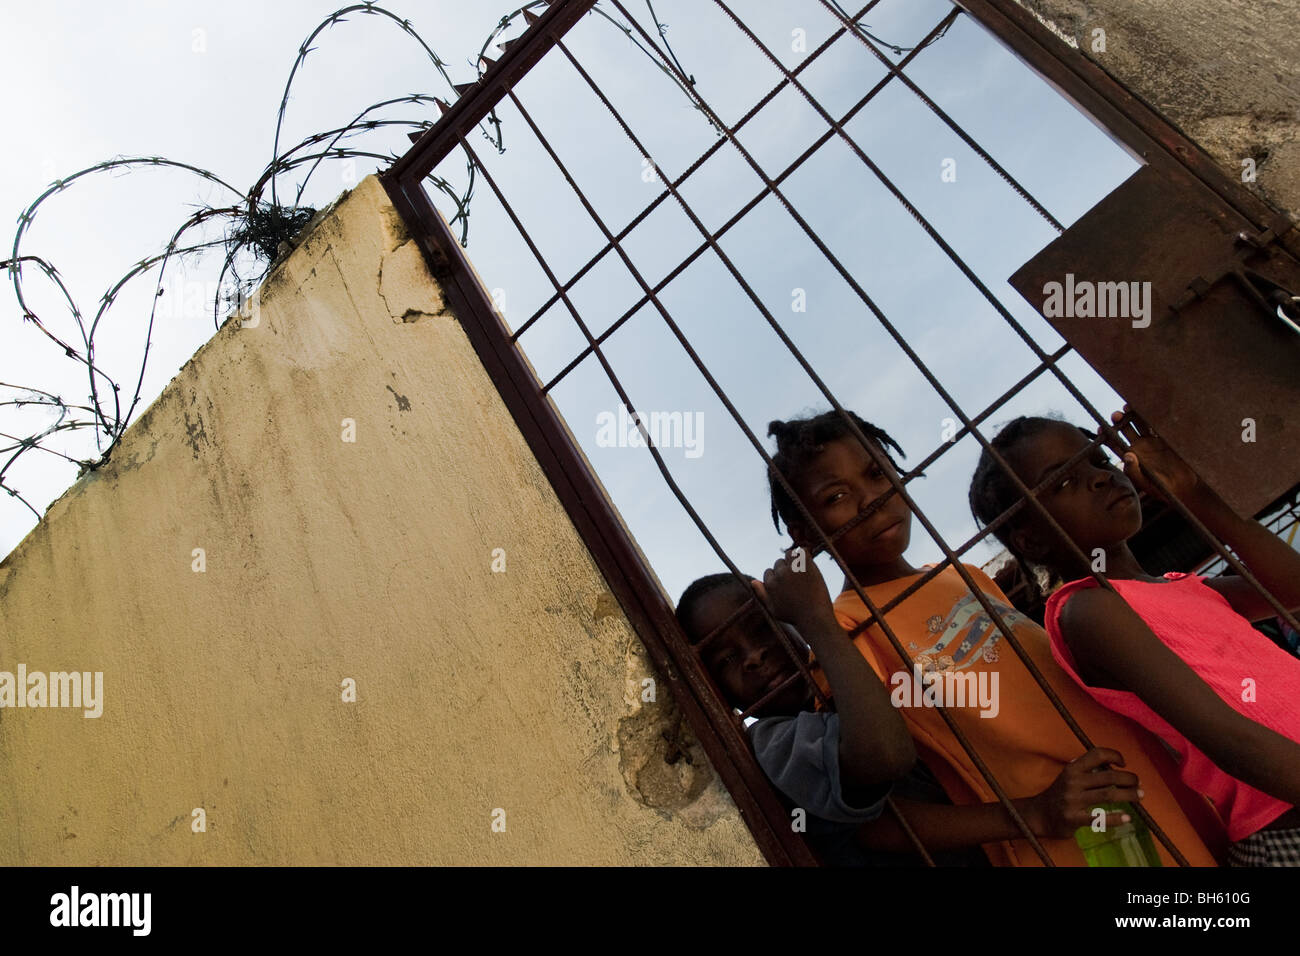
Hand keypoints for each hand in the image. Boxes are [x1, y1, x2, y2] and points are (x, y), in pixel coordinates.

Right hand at [751, 548, 836, 630]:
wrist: (814, 617)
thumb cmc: (794, 616)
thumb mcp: (773, 609)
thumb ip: (762, 595)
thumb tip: (753, 581)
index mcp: (770, 583)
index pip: (769, 572)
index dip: (778, 579)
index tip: (788, 587)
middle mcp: (779, 574)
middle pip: (779, 563)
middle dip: (786, 569)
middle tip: (798, 582)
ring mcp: (793, 569)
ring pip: (789, 554)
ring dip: (794, 560)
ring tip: (803, 572)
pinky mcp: (806, 565)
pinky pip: (803, 551)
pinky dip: (805, 555)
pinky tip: (809, 565)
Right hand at [1019, 748, 1142, 837]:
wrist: (1038, 815)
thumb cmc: (1059, 794)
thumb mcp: (1068, 776)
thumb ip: (1087, 770)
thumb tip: (1116, 767)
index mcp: (1073, 769)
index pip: (1097, 754)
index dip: (1114, 755)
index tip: (1124, 763)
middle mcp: (1073, 782)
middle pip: (1109, 776)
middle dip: (1130, 779)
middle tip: (1138, 784)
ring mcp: (1073, 800)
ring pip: (1109, 794)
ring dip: (1129, 795)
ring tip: (1139, 797)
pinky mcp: (1074, 818)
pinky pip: (1100, 818)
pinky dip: (1117, 818)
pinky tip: (1127, 819)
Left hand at [1106, 405, 1202, 504]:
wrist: (1183, 487)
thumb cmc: (1161, 489)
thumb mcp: (1146, 483)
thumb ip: (1134, 471)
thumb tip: (1128, 455)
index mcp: (1130, 456)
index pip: (1114, 443)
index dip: (1106, 435)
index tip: (1100, 429)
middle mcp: (1138, 446)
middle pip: (1124, 429)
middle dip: (1119, 421)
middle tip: (1116, 415)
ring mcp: (1151, 440)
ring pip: (1139, 423)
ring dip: (1132, 414)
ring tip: (1127, 407)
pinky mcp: (1165, 438)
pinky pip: (1157, 424)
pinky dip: (1153, 417)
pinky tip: (1148, 409)